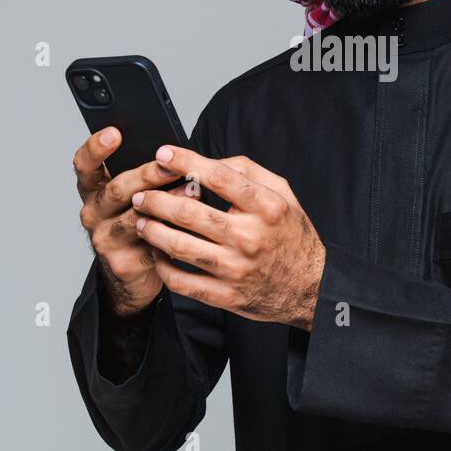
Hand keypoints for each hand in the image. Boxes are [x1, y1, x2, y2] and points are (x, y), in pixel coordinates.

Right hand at [72, 128, 200, 316]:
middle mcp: (93, 212)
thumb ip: (143, 174)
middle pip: (117, 189)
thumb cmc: (139, 217)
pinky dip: (173, 231)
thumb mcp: (134, 192)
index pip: (85, 164)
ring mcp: (105, 239)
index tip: (115, 133)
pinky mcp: (123, 263)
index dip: (97, 147)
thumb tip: (173, 152)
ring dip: (166, 203)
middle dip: (147, 175)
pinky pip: (151, 243)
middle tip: (171, 165)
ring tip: (192, 191)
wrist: (134, 269)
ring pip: (136, 217)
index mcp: (92, 189)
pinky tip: (192, 223)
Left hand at [131, 146, 326, 330]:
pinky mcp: (226, 295)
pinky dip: (163, 267)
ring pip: (180, 248)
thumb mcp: (283, 193)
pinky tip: (157, 254)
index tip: (163, 154)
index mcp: (266, 208)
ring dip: (153, 231)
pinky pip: (184, 282)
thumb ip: (248, 171)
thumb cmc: (291, 234)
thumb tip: (209, 161)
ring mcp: (236, 269)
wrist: (310, 286)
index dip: (186, 162)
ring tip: (141, 221)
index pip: (219, 177)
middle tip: (140, 194)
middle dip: (157, 200)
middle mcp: (250, 237)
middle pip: (191, 214)